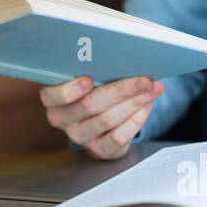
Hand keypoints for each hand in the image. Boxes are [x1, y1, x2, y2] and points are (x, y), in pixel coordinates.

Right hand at [39, 75, 163, 158]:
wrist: (100, 127)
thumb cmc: (93, 93)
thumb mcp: (85, 83)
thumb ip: (92, 71)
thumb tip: (120, 56)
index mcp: (54, 101)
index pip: (53, 97)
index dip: (70, 90)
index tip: (89, 79)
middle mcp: (63, 120)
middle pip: (90, 105)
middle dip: (121, 90)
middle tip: (145, 80)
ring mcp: (80, 137)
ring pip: (108, 119)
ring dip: (135, 102)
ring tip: (153, 89)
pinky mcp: (99, 150)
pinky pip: (118, 136)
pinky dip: (136, 120)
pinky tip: (147, 105)